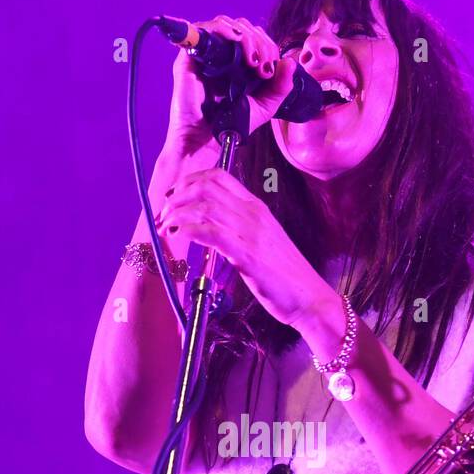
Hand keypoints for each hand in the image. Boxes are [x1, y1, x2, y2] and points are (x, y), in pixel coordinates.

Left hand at [155, 167, 332, 328]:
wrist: (309, 297)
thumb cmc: (285, 275)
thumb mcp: (262, 242)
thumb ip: (240, 228)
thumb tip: (213, 227)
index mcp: (256, 207)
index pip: (219, 176)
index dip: (190, 180)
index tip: (175, 195)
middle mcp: (253, 213)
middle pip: (206, 187)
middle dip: (177, 196)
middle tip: (165, 213)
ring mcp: (250, 232)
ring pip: (205, 206)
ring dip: (178, 213)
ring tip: (166, 226)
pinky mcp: (247, 254)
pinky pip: (211, 232)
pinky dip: (189, 230)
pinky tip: (179, 235)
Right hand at [162, 13, 296, 163]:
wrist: (205, 139)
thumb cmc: (231, 124)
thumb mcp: (264, 106)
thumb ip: (280, 86)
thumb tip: (289, 62)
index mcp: (238, 62)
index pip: (254, 37)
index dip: (267, 45)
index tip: (270, 68)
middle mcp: (221, 54)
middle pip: (242, 27)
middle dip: (259, 41)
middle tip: (262, 65)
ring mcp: (205, 53)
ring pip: (226, 23)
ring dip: (245, 36)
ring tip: (252, 59)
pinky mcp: (189, 56)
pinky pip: (204, 28)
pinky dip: (222, 29)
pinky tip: (236, 41)